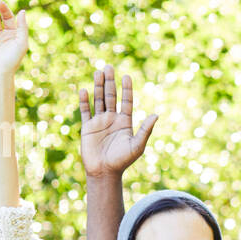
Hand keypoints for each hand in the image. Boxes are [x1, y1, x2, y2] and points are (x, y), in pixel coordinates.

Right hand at [78, 64, 157, 178]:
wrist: (105, 172)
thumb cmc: (123, 160)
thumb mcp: (137, 145)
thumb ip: (145, 129)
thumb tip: (156, 114)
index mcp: (125, 122)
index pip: (126, 101)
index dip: (126, 89)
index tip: (127, 76)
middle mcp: (112, 119)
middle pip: (111, 96)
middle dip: (110, 82)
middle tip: (108, 67)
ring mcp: (99, 122)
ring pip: (98, 100)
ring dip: (97, 87)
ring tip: (98, 72)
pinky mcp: (87, 127)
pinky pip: (85, 111)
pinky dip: (84, 101)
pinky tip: (84, 90)